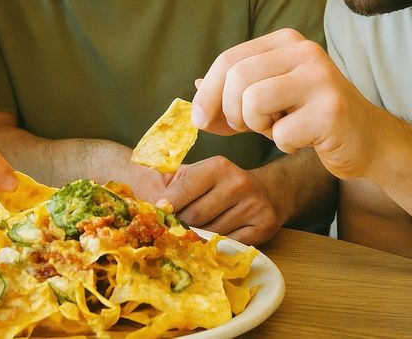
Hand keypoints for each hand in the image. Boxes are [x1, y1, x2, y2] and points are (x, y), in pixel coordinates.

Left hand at [157, 157, 280, 244]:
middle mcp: (238, 183)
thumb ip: (172, 184)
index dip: (167, 205)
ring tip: (200, 229)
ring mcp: (253, 205)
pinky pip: (229, 245)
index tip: (158, 212)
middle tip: (178, 226)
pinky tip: (217, 236)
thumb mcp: (197, 175)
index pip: (184, 190)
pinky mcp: (263, 227)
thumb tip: (145, 204)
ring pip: (211, 233)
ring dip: (200, 235)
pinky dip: (219, 245)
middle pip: (195, 216)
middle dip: (183, 223)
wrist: (266, 192)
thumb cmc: (220, 185)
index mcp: (217, 167)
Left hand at [191, 28, 394, 179]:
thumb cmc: (309, 118)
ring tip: (278, 128)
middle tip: (249, 127)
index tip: (199, 120)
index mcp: (285, 41)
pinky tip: (303, 139)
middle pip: (237, 78)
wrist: (367, 140)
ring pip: (253, 101)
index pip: (229, 59)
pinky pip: (281, 133)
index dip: (207, 93)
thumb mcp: (269, 99)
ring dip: (257, 127)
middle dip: (231, 112)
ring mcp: (320, 78)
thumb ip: (232, 94)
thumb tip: (193, 94)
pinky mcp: (332, 111)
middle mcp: (304, 51)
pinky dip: (285, 144)